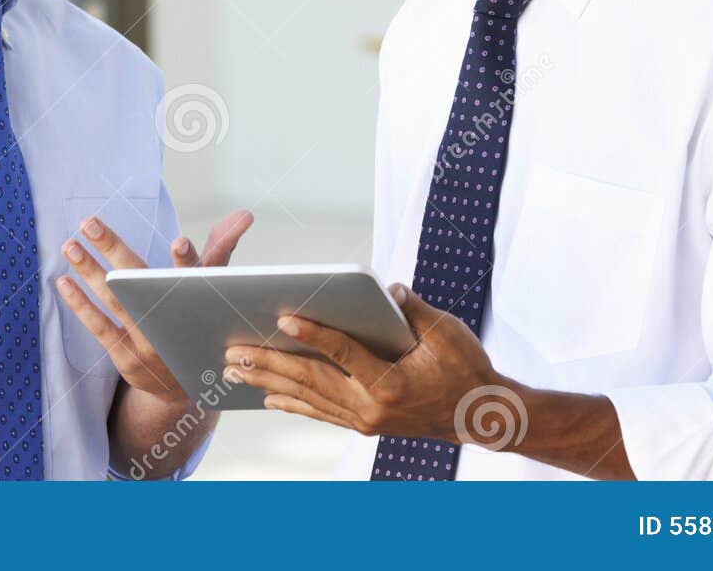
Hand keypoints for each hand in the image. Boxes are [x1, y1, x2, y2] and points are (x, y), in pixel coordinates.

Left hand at [54, 208, 253, 403]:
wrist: (185, 387)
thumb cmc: (197, 321)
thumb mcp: (213, 286)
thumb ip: (221, 247)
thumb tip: (244, 213)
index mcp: (199, 299)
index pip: (196, 277)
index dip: (188, 263)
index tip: (179, 243)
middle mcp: (174, 322)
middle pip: (142, 282)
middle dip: (114, 250)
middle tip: (90, 223)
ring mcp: (149, 342)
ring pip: (115, 301)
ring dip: (89, 271)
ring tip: (70, 246)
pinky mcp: (126, 358)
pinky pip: (100, 327)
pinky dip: (81, 304)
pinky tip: (65, 281)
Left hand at [224, 285, 508, 445]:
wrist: (478, 414)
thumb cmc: (466, 368)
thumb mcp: (448, 333)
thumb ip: (415, 310)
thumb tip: (387, 288)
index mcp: (390, 384)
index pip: (343, 353)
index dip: (314, 332)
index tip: (284, 316)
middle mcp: (371, 408)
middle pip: (311, 380)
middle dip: (269, 365)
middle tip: (234, 352)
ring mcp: (365, 420)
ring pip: (308, 399)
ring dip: (269, 383)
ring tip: (236, 372)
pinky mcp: (364, 425)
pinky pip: (320, 412)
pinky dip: (293, 403)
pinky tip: (269, 398)